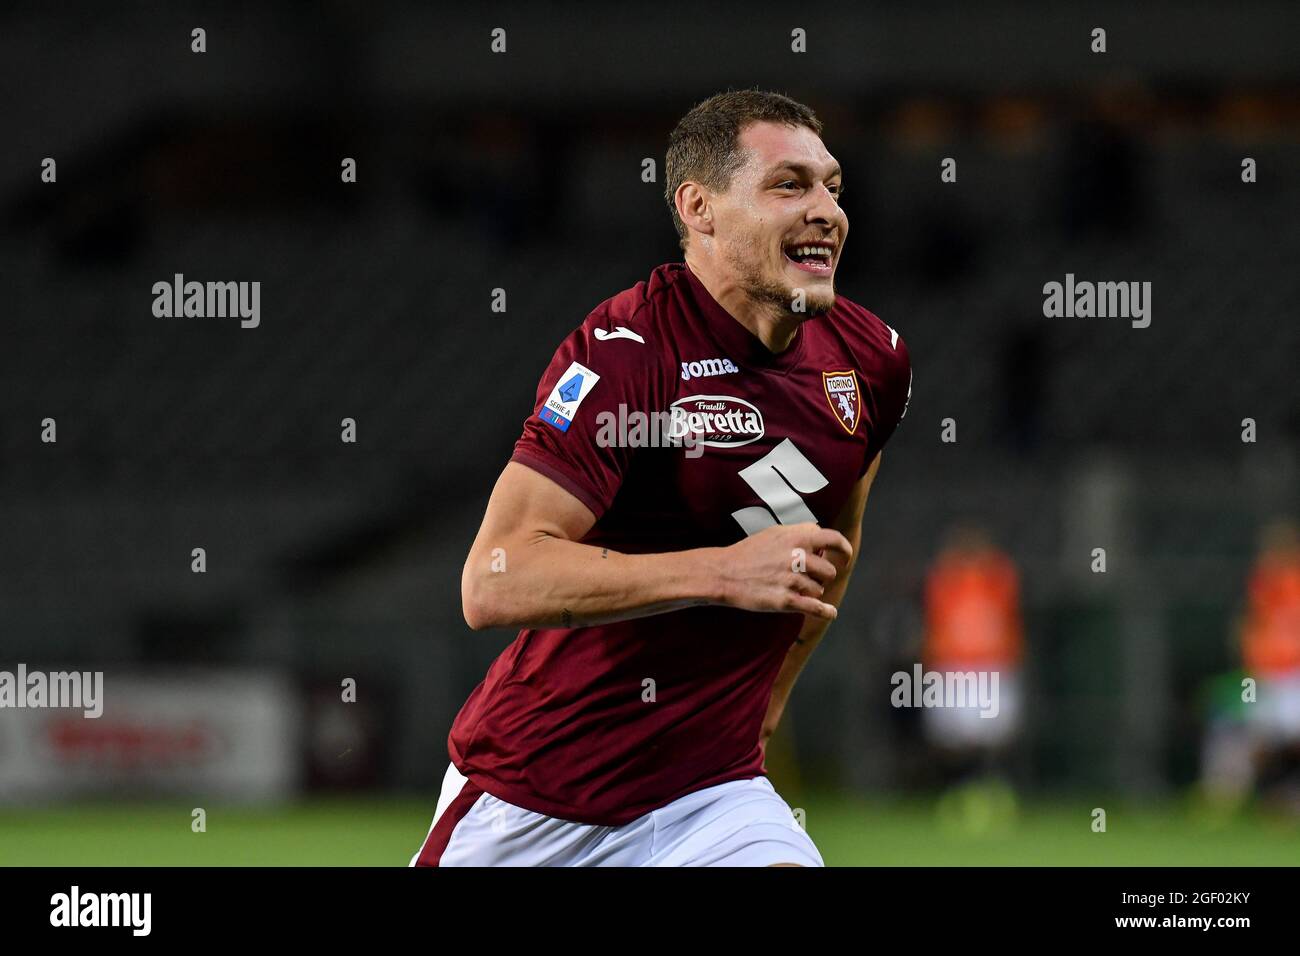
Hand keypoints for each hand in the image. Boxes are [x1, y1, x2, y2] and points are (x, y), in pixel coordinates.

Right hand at [716, 522, 851, 619]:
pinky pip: (814, 607)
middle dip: (822, 577)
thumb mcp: (774, 533)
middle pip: (829, 570)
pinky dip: (825, 612)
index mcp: (796, 537)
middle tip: (808, 578)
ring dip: (811, 592)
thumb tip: (820, 535)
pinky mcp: (784, 600)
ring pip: (819, 590)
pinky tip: (830, 613)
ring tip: (793, 589)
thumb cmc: (748, 553)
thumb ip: (800, 532)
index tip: (844, 557)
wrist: (723, 573)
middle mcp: (796, 556)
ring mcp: (791, 579)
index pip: (832, 540)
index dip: (843, 549)